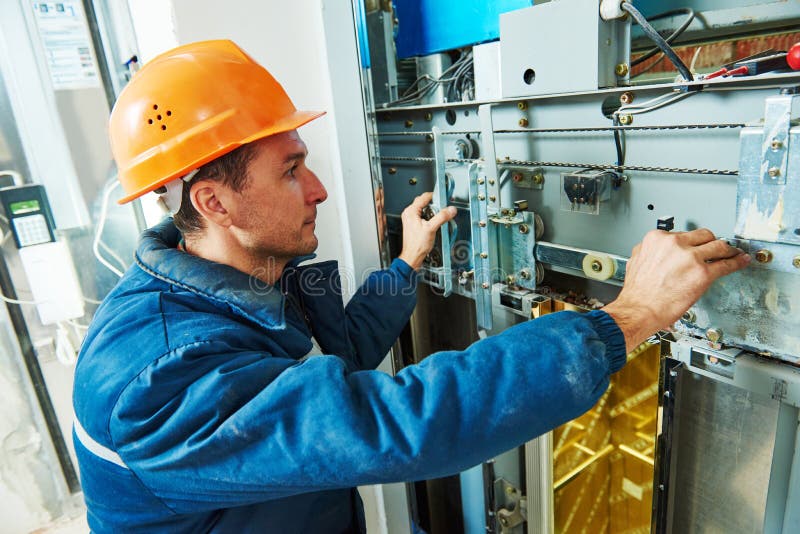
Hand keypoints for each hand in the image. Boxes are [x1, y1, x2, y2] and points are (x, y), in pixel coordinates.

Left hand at [398, 192, 456, 270]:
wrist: (413, 256)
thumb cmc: (417, 245)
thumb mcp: (431, 228)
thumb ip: (442, 217)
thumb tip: (450, 210)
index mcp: (411, 211)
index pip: (424, 197)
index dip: (434, 196)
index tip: (443, 197)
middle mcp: (409, 214)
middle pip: (423, 202)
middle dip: (434, 204)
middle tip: (442, 207)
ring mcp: (410, 219)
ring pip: (423, 209)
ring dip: (431, 211)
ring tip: (438, 216)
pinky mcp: (413, 224)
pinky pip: (422, 215)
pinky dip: (429, 216)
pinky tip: (433, 222)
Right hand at [603, 229, 750, 352]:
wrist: (638, 310)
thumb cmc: (636, 292)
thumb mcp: (636, 261)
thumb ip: (650, 252)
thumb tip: (657, 253)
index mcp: (657, 239)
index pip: (682, 234)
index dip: (692, 242)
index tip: (697, 246)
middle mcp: (674, 244)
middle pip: (703, 235)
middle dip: (711, 242)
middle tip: (716, 248)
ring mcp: (690, 257)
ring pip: (718, 245)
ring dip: (728, 249)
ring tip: (733, 253)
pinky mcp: (703, 273)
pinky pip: (726, 265)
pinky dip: (736, 262)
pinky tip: (740, 261)